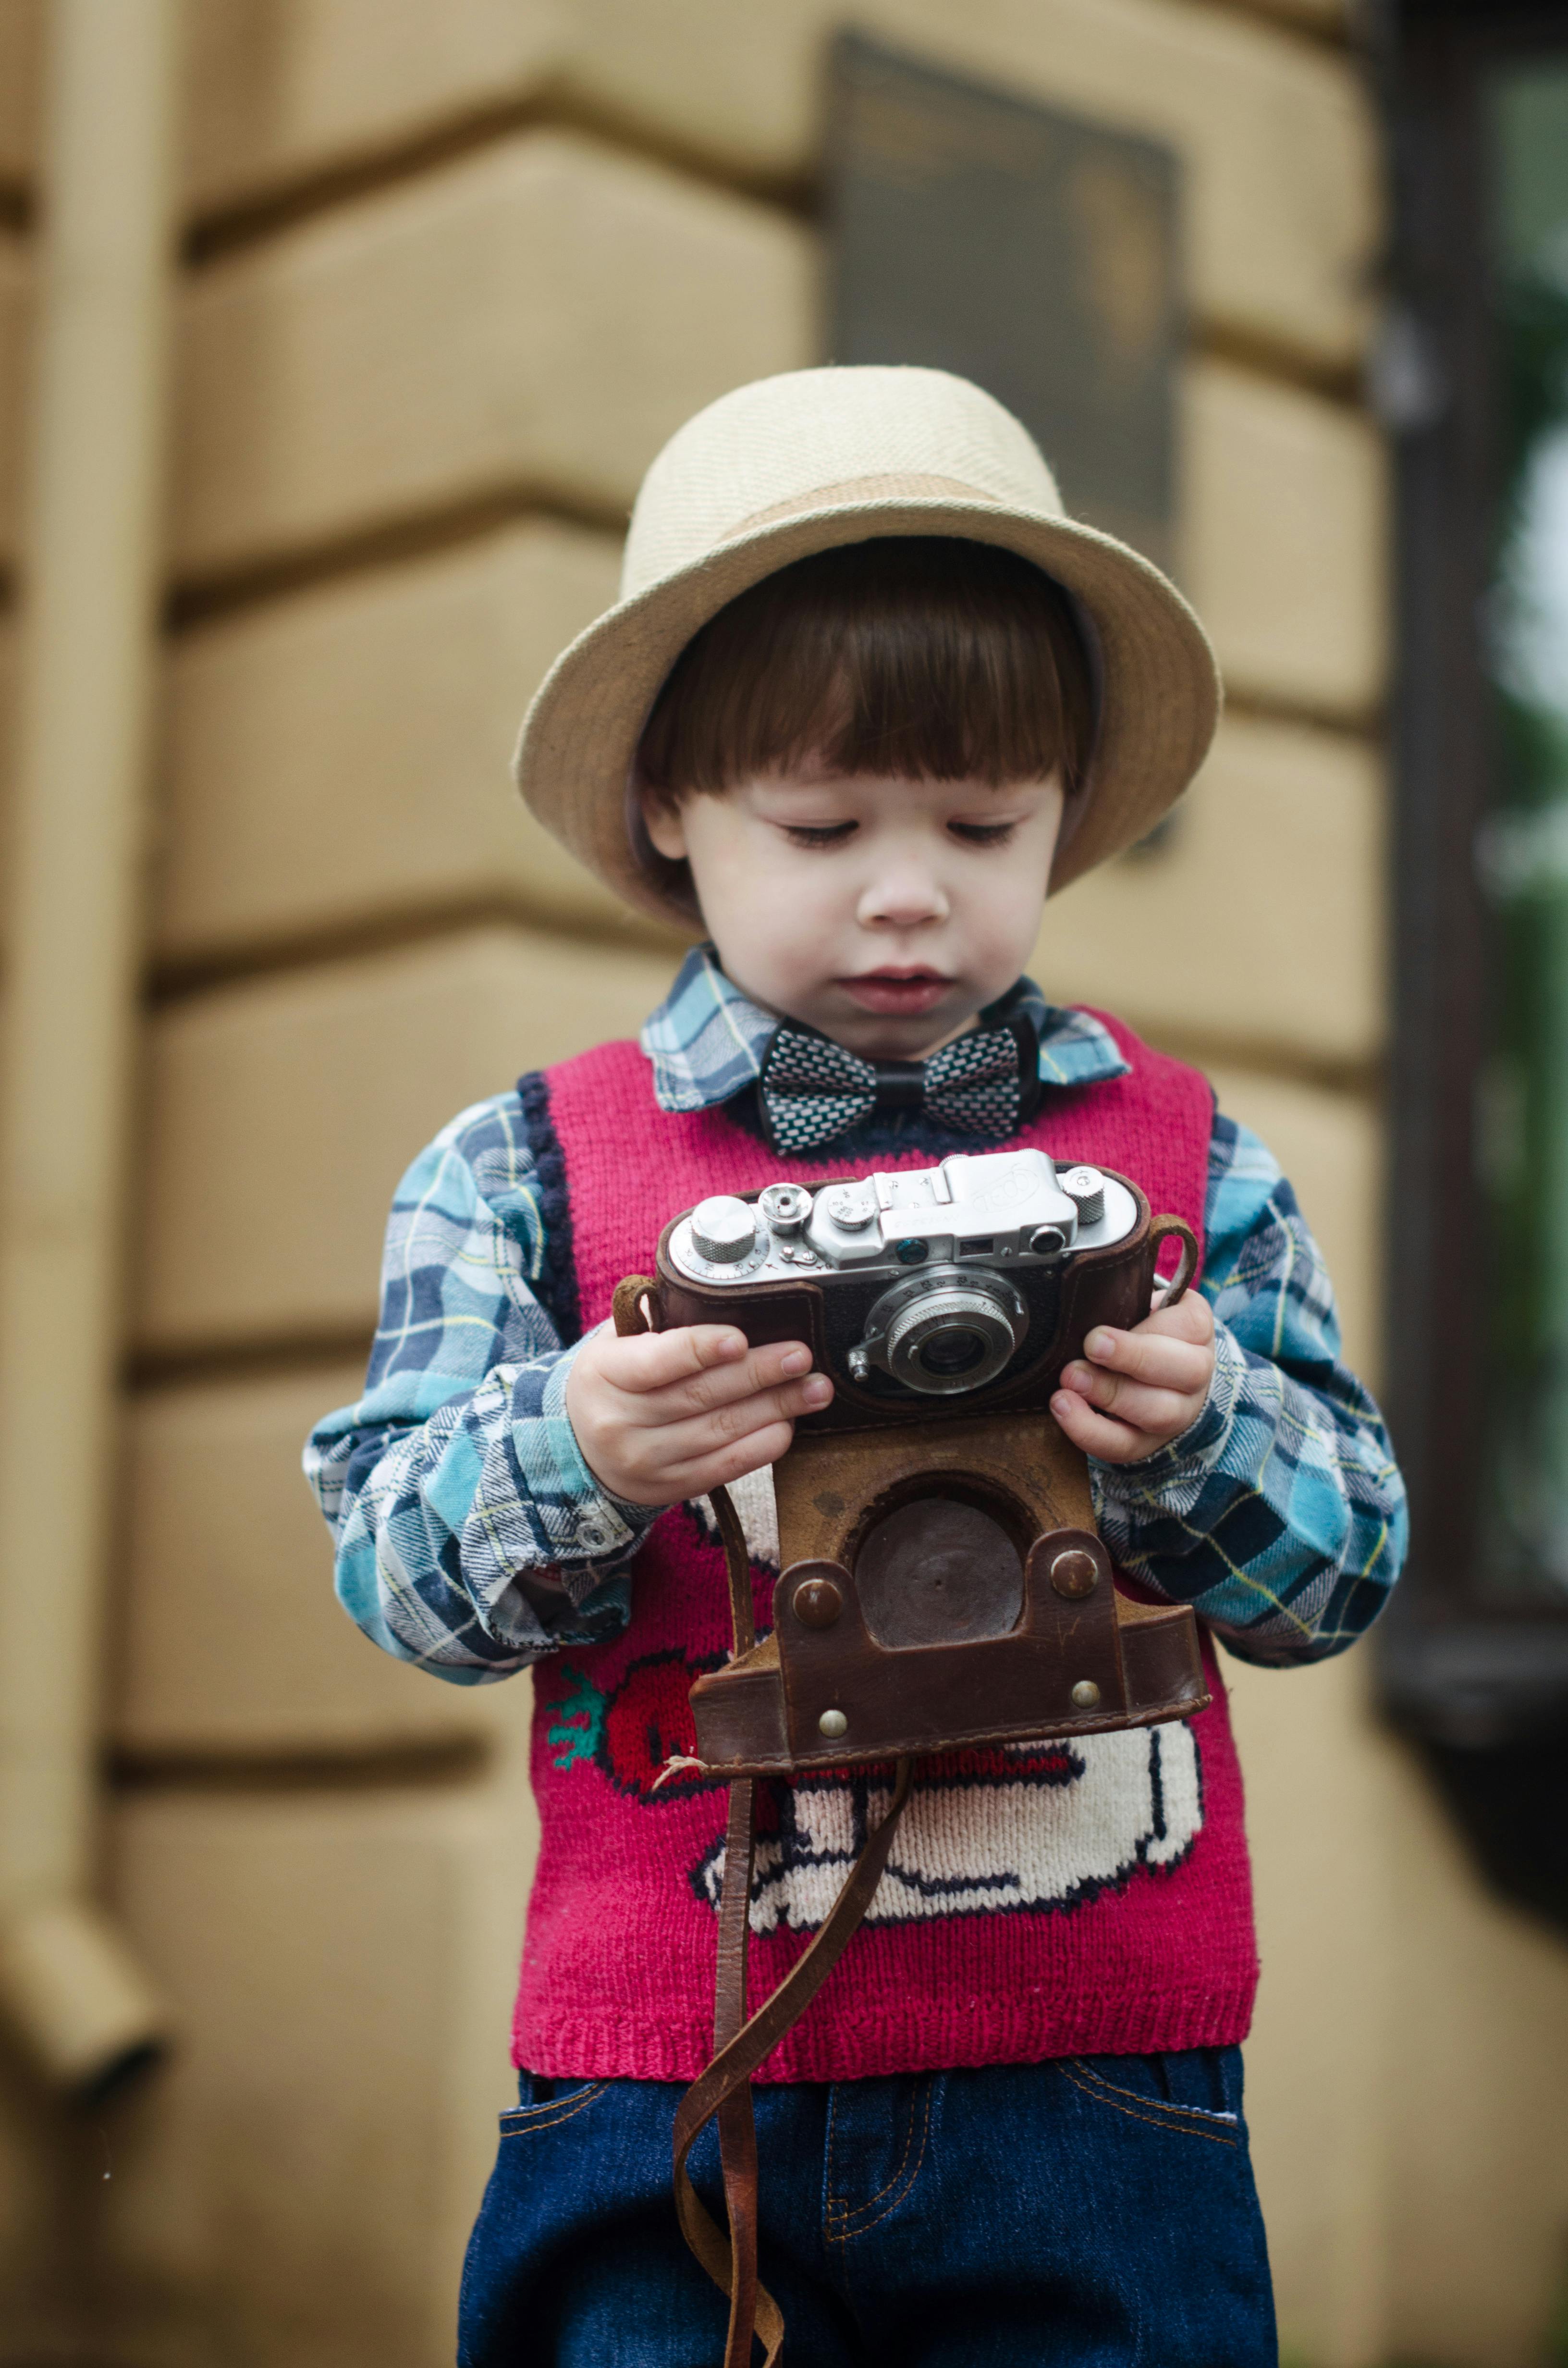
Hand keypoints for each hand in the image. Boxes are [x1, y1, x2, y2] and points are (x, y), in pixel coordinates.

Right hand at [565, 1323, 832, 1505]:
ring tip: (814, 1389)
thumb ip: (655, 1323)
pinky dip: (763, 1445)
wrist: (579, 1450)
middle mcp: (622, 1422)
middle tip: (800, 1356)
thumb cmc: (610, 1383)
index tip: (741, 1337)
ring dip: (776, 1408)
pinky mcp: (672, 1487)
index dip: (701, 1349)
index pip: (656, 1362)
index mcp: (605, 1374)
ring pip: (721, 1431)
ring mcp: (647, 1460)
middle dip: (759, 1373)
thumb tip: (713, 1296)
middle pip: (701, 1396)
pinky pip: (727, 1466)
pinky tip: (789, 1424)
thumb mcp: (613, 1345)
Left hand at [1049, 1285, 1214, 1465]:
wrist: (1151, 1374)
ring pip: (1158, 1413)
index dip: (1151, 1328)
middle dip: (1131, 1361)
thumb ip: (1122, 1299)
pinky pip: (1125, 1446)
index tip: (1100, 1333)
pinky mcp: (1149, 1443)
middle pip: (1184, 1372)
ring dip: (1109, 1397)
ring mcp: (1178, 1413)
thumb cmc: (1138, 1330)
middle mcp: (1197, 1373)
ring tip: (1068, 1386)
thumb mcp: (1140, 1304)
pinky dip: (1091, 1431)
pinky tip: (1064, 1410)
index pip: (1188, 1325)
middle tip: (1086, 1353)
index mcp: (1196, 1329)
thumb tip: (1087, 1297)